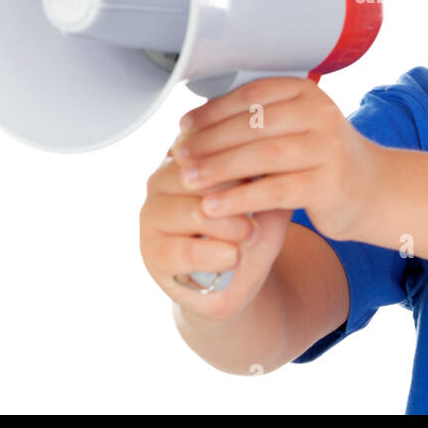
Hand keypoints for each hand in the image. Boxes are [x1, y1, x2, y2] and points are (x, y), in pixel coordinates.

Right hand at [139, 145, 293, 321]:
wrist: (236, 279)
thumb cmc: (252, 231)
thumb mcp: (268, 201)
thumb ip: (268, 179)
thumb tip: (275, 160)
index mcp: (188, 155)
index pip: (214, 147)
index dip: (247, 165)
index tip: (272, 178)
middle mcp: (161, 179)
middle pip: (203, 177)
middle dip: (238, 197)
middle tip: (261, 212)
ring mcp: (152, 215)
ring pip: (196, 213)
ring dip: (231, 228)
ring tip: (250, 236)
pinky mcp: (152, 252)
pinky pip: (185, 250)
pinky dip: (215, 255)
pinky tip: (233, 256)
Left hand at [171, 76, 383, 241]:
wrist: (373, 191)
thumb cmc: (322, 159)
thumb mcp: (295, 128)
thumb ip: (258, 121)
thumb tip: (194, 123)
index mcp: (307, 93)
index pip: (252, 95)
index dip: (213, 110)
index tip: (183, 127)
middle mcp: (322, 114)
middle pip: (253, 124)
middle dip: (210, 141)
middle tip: (179, 156)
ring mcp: (329, 149)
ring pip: (262, 156)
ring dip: (219, 168)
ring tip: (188, 180)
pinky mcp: (330, 184)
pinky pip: (274, 190)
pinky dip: (239, 198)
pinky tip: (213, 206)